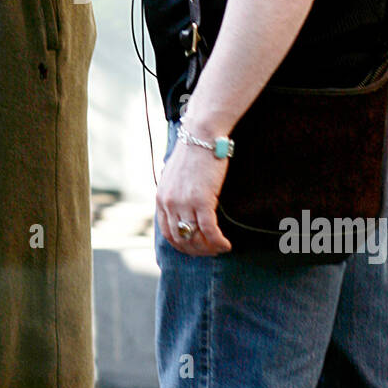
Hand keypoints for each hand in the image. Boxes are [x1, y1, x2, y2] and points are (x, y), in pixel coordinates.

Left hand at [155, 138, 231, 255]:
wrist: (201, 136)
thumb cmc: (193, 153)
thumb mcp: (176, 176)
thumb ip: (176, 194)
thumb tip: (183, 209)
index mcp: (161, 198)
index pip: (167, 232)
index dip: (182, 245)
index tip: (196, 248)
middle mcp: (168, 203)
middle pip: (180, 239)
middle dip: (196, 250)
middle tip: (211, 251)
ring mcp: (183, 203)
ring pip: (194, 238)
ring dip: (208, 248)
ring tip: (220, 248)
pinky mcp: (201, 200)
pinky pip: (209, 230)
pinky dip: (218, 242)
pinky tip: (226, 244)